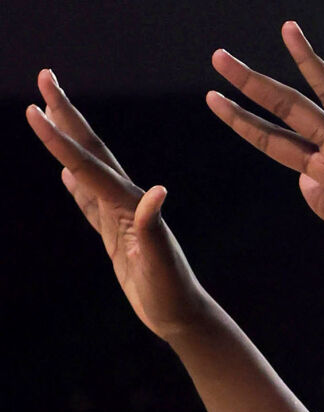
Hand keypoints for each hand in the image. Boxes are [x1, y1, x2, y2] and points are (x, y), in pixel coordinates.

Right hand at [25, 70, 209, 339]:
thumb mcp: (162, 264)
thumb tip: (157, 192)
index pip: (88, 165)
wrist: (184, 316)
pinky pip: (90, 202)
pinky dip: (76, 184)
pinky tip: (66, 175)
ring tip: (48, 112)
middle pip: (89, 149)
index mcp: (130, 205)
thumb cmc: (173, 294)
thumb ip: (154, 229)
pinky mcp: (117, 235)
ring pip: (87, 168)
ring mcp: (120, 217)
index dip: (59, 139)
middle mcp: (126, 202)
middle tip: (45, 76)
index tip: (33, 109)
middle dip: (66, 113)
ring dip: (67, 139)